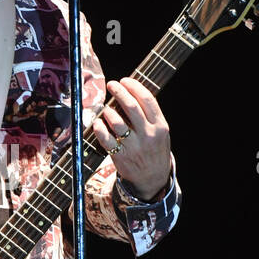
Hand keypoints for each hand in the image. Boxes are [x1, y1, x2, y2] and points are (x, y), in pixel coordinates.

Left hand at [92, 77, 171, 201]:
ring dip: (108, 111)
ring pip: (117, 122)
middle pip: (131, 107)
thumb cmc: (154, 149)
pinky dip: (99, 129)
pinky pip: (106, 139)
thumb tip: (131, 92)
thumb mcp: (161, 132)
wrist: (153, 178)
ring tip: (107, 109)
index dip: (134, 86)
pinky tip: (97, 123)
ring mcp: (134, 146)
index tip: (125, 80)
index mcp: (160, 126)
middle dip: (119, 92)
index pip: (147, 100)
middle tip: (112, 85)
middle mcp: (148, 135)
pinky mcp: (121, 157)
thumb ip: (150, 115)